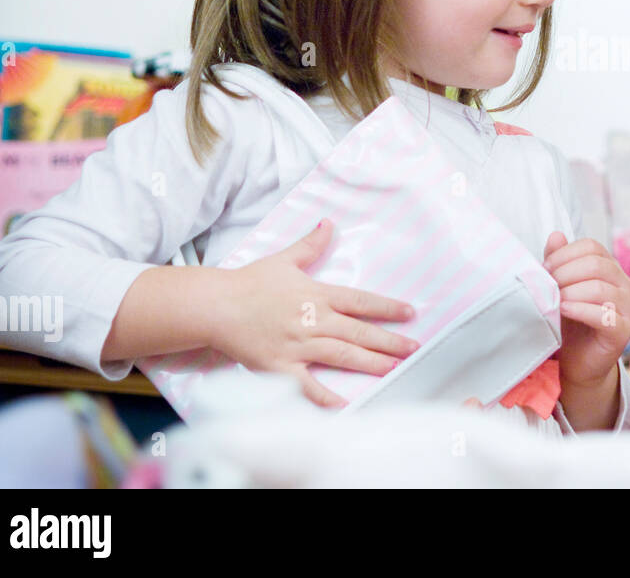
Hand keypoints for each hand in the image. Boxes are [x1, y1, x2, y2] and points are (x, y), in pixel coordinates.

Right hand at [210, 219, 417, 408]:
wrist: (215, 306)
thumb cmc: (248, 284)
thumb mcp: (284, 260)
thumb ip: (311, 246)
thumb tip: (328, 224)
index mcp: (318, 295)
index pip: (361, 301)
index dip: (388, 308)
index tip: (410, 314)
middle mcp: (314, 320)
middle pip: (360, 332)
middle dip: (390, 341)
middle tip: (414, 347)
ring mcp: (299, 345)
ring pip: (343, 355)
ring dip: (371, 363)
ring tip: (394, 369)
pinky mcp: (281, 366)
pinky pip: (308, 385)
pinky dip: (326, 397)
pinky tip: (346, 405)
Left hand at [543, 232, 629, 390]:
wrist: (579, 361)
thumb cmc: (572, 322)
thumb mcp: (561, 287)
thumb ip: (559, 262)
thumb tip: (556, 235)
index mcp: (609, 268)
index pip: (591, 246)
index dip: (565, 254)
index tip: (545, 268)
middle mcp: (622, 284)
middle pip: (596, 264)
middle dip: (565, 273)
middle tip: (547, 286)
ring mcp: (626, 308)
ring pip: (600, 288)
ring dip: (571, 292)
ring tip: (554, 301)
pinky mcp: (621, 331)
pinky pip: (604, 315)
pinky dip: (579, 310)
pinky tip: (564, 311)